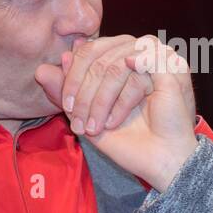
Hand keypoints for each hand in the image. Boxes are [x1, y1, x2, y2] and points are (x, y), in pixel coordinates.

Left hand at [41, 34, 197, 190]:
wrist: (160, 160)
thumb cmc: (127, 138)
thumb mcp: (86, 115)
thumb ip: (65, 92)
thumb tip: (42, 69)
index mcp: (117, 56)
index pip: (87, 53)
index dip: (71, 79)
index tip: (66, 108)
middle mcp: (135, 51)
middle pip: (97, 58)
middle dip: (83, 95)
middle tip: (79, 124)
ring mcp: (154, 58)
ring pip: (114, 68)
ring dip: (100, 101)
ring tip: (96, 127)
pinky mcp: (170, 68)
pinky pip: (135, 76)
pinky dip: (121, 102)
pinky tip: (115, 121)